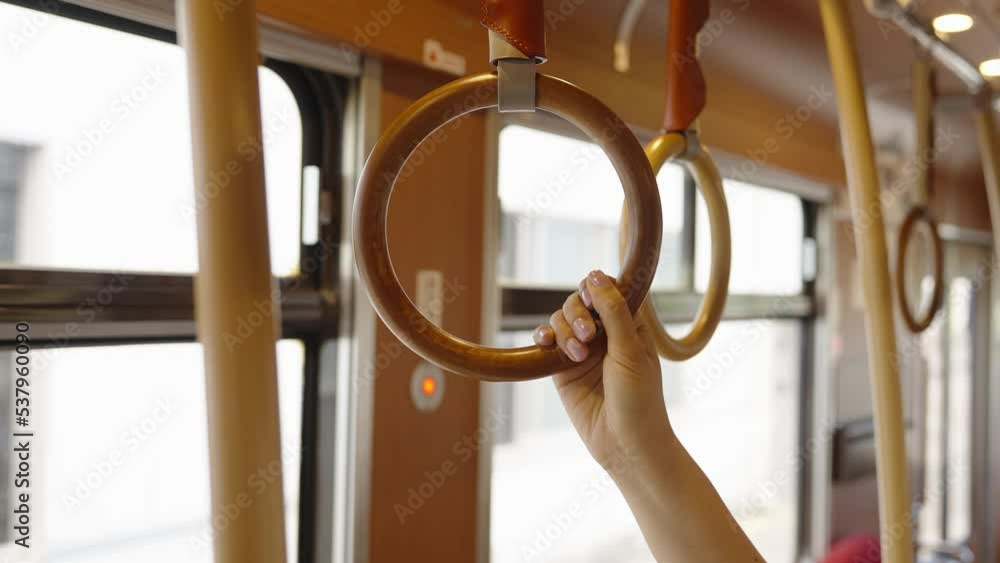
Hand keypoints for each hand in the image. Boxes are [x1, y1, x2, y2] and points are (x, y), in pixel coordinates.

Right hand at [533, 270, 673, 469]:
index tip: (592, 298)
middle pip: (580, 301)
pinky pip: (547, 342)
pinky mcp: (562, 368)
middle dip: (578, 312)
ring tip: (577, 354)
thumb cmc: (639, 399)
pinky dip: (543, 337)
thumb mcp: (630, 350)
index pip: (610, 290)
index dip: (597, 288)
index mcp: (630, 325)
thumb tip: (596, 275)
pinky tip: (545, 343)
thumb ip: (613, 311)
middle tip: (588, 335)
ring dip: (564, 329)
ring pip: (561, 319)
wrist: (625, 445)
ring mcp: (582, 350)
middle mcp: (605, 334)